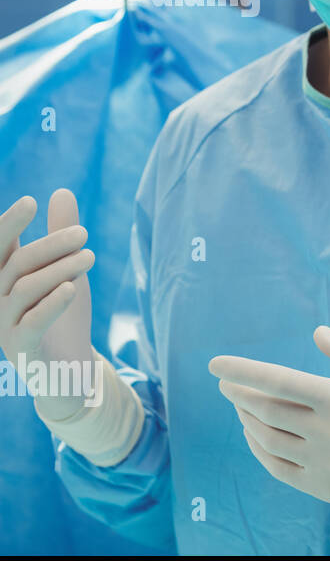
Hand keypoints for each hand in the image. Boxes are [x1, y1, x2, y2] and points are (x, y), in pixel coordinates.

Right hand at [0, 191, 95, 418]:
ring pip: (26, 289)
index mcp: (4, 278)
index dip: (9, 225)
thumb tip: (62, 192)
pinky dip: (50, 305)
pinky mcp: (21, 348)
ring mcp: (6, 324)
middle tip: (84, 233)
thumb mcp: (67, 270)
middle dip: (50, 244)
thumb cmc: (63, 314)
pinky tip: (70, 289)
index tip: (31, 202)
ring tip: (90, 257)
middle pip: (17, 263)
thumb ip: (60, 235)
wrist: (67, 368)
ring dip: (59, 270)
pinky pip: (30, 323)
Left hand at [209, 326, 329, 523]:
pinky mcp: (326, 489)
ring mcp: (325, 466)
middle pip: (266, 410)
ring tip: (241, 405)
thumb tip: (317, 333)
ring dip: (247, 420)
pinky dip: (260, 449)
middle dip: (240, 393)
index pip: (279, 382)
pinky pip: (278, 468)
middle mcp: (329, 435)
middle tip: (226, 382)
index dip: (243, 371)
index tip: (216, 364)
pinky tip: (257, 435)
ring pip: (267, 439)